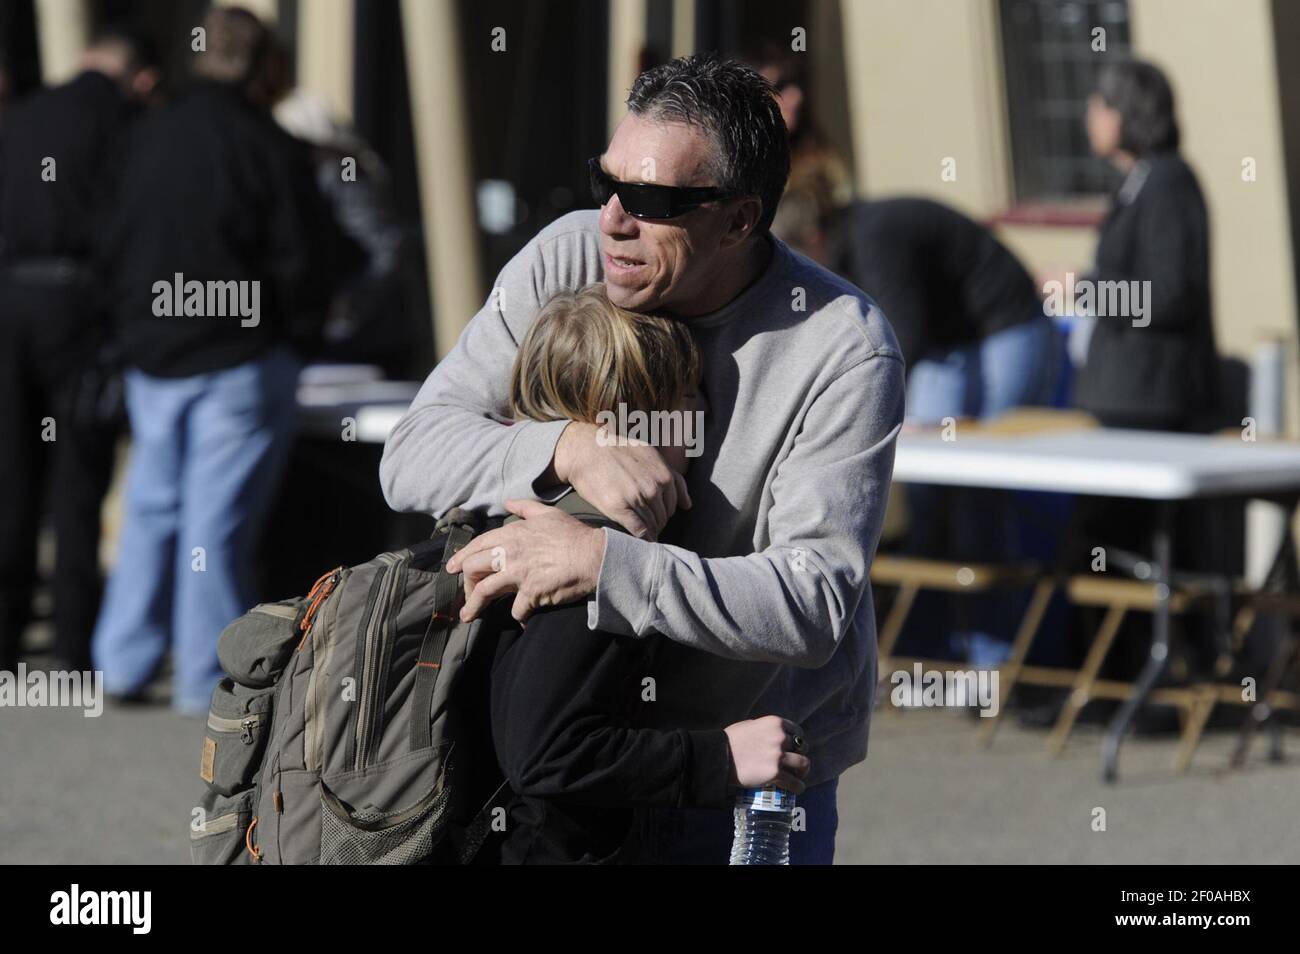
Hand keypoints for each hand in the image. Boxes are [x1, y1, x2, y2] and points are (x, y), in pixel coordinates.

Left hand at [446, 499, 605, 622]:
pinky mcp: (530, 592)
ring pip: (485, 591)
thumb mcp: (548, 514)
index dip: (462, 557)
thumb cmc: (573, 534)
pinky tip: (522, 619)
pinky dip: (519, 616)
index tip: (452, 568)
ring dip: (474, 606)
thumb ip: (524, 507)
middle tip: (466, 593)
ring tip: (467, 616)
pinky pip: (517, 609)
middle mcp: (510, 552)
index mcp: (512, 534)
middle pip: (473, 569)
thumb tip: (507, 502)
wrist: (594, 556)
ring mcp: (519, 573)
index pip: (477, 546)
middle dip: (465, 583)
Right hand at [553, 421, 690, 541]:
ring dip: (647, 532)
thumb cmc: (617, 451)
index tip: (654, 517)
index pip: (672, 506)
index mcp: (664, 475)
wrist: (585, 449)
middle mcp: (654, 487)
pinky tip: (635, 542)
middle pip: (663, 518)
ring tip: (638, 533)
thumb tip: (688, 506)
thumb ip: (673, 478)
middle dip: (656, 524)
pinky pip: (639, 531)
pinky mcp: (619, 508)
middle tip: (644, 526)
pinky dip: (640, 539)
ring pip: (652, 526)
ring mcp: (637, 498)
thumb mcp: (651, 455)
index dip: (663, 514)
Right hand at [722, 716, 810, 793]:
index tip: (795, 749)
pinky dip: (798, 787)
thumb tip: (768, 734)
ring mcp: (779, 755)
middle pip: (802, 747)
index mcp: (775, 723)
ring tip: (799, 777)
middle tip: (796, 764)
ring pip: (803, 764)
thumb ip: (763, 728)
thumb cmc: (730, 741)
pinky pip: (795, 782)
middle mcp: (780, 737)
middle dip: (800, 755)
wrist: (719, 756)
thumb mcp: (749, 725)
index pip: (797, 731)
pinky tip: (796, 789)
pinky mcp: (775, 772)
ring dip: (803, 771)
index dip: (797, 741)